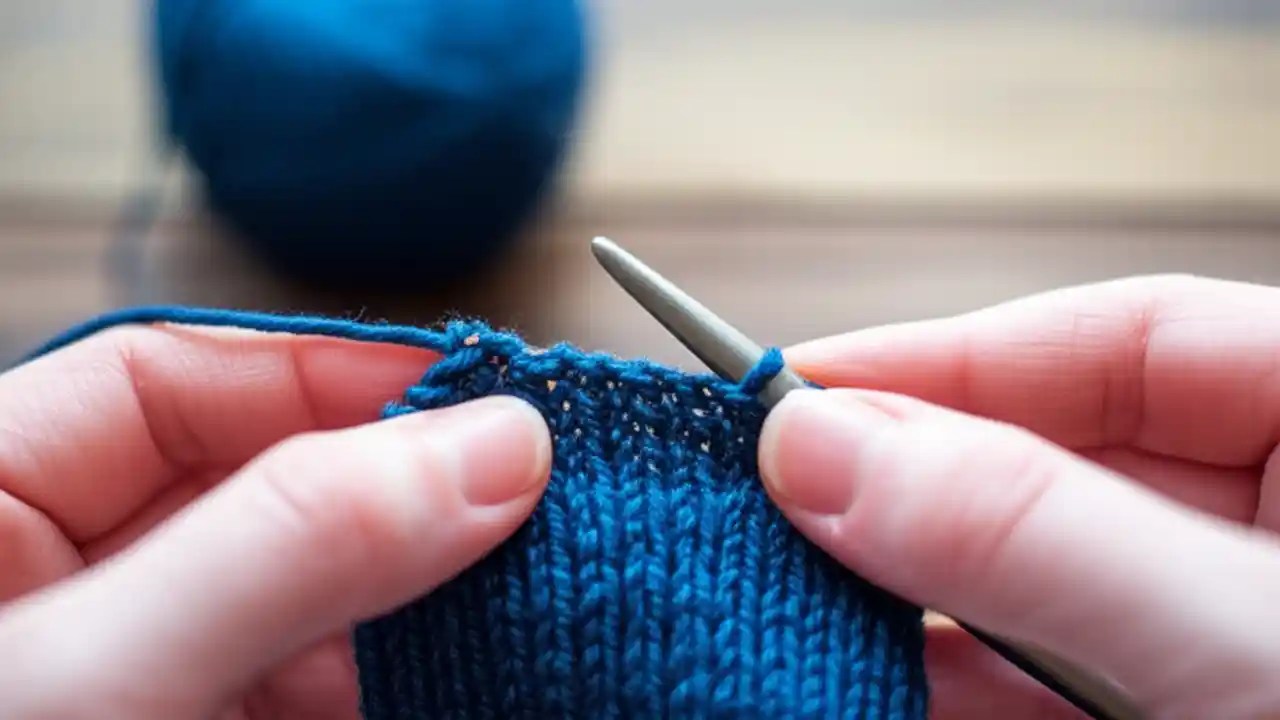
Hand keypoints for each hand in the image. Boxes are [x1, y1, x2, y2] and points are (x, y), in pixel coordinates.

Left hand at [0, 325, 550, 718]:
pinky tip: (490, 665)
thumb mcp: (103, 679)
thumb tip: (489, 446)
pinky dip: (419, 677)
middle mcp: (80, 583)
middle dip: (406, 493)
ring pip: (320, 595)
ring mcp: (159, 671)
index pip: (168, 381)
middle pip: (269, 488)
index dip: (329, 371)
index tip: (471, 390)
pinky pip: (336, 686)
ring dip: (434, 594)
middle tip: (533, 496)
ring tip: (538, 585)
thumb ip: (285, 549)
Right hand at [757, 275, 1279, 719]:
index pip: (1130, 339)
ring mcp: (1229, 625)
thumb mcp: (1233, 640)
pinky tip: (873, 670)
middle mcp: (1276, 520)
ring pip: (1041, 571)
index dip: (953, 354)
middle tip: (777, 489)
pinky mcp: (1182, 711)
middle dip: (915, 479)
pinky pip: (1050, 673)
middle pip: (1063, 456)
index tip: (800, 387)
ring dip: (914, 585)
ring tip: (796, 582)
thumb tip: (820, 445)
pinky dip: (956, 676)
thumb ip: (1031, 531)